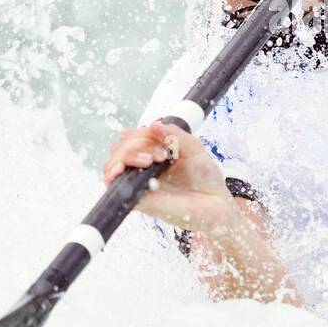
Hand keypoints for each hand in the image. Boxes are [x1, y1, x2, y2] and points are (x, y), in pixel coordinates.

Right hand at [102, 120, 234, 234]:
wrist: (215, 202)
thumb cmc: (205, 176)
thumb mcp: (194, 147)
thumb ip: (175, 135)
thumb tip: (153, 125)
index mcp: (152, 151)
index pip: (131, 137)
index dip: (141, 134)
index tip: (164, 141)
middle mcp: (141, 166)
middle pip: (119, 147)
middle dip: (137, 144)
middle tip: (162, 154)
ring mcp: (137, 182)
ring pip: (113, 163)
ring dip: (127, 155)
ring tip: (151, 161)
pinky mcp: (137, 199)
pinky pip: (114, 186)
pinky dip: (113, 174)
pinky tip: (122, 170)